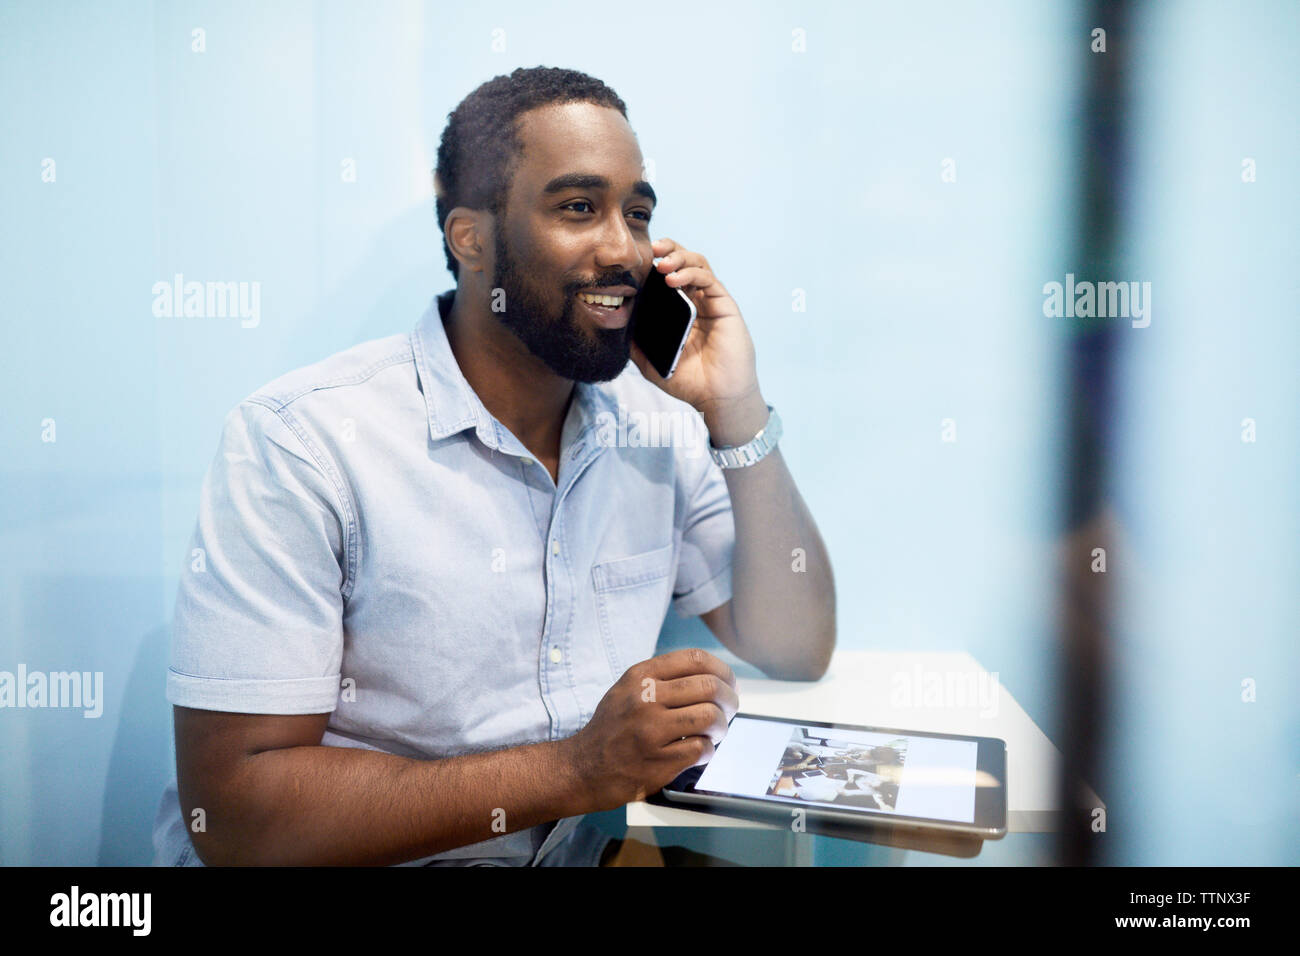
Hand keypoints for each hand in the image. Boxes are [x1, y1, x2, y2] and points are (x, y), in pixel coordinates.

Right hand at [563, 648, 739, 810]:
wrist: (584, 768)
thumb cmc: (614, 727)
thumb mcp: (628, 688)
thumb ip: (664, 677)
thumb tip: (715, 676)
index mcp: (641, 676)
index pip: (695, 659)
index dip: (722, 670)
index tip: (729, 682)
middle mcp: (645, 698)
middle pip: (710, 687)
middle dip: (730, 699)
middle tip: (730, 709)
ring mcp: (651, 731)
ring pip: (710, 717)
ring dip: (722, 726)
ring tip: (715, 732)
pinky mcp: (658, 761)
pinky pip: (701, 749)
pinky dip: (708, 750)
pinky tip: (698, 750)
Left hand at [629, 237, 759, 418]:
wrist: (717, 397)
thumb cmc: (690, 382)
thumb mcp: (652, 364)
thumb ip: (636, 346)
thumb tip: (615, 328)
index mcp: (680, 311)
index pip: (667, 277)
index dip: (654, 264)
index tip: (636, 263)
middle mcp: (697, 302)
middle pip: (684, 262)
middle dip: (668, 250)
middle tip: (652, 249)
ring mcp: (711, 302)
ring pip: (697, 264)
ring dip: (679, 257)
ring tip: (661, 263)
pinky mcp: (724, 305)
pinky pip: (708, 280)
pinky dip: (690, 273)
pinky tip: (673, 279)